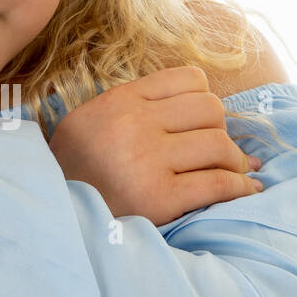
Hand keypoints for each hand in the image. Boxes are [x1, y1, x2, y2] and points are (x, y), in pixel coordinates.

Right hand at [47, 66, 262, 224]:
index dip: (205, 100)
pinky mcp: (158, 199)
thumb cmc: (73, 172)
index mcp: (118, 102)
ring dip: (234, 160)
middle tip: (218, 153)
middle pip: (210, 109)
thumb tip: (209, 107)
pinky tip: (246, 191)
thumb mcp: (90, 122)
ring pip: (219, 144)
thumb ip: (134, 107)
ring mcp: (146, 161)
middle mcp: (133, 125)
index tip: (203, 123)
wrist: (50, 217)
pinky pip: (217, 184)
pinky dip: (240, 188)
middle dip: (222, 130)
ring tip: (233, 172)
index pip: (188, 79)